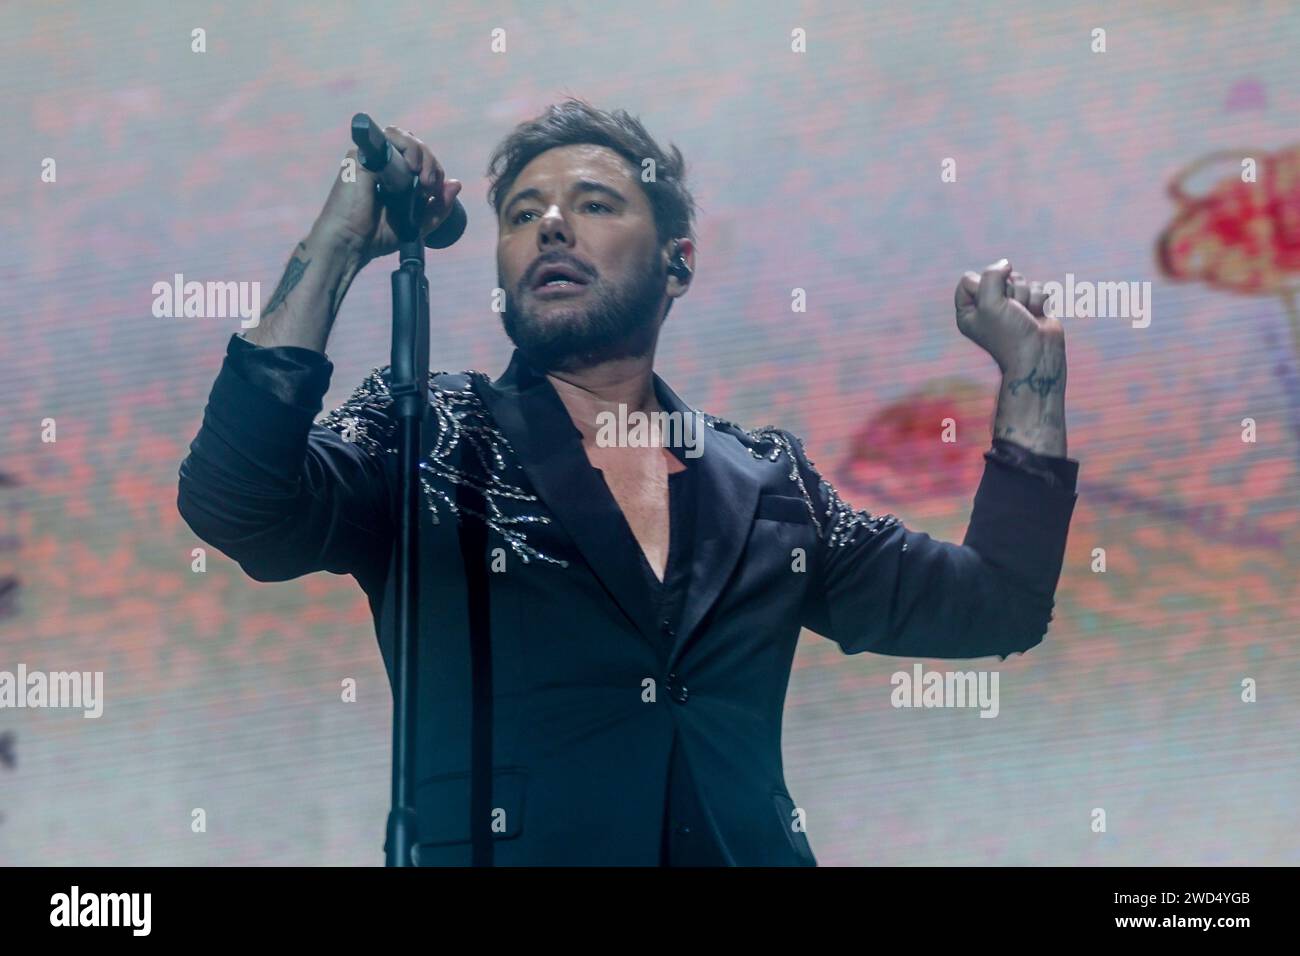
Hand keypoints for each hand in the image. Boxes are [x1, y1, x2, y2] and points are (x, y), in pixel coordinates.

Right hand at [314, 125, 462, 263]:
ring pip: (404, 137)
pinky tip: (413, 168)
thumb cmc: (376, 236)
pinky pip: (388, 138)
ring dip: (422, 153)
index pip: (420, 158)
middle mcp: (382, 163)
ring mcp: (371, 157)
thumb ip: (438, 208)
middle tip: (431, 185)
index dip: (433, 169)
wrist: (351, 243)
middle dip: (431, 162)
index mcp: (395, 175)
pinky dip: (407, 148)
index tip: (435, 192)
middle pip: (414, 145)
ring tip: (424, 178)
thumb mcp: (417, 224)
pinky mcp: (361, 156)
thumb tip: (456, 184)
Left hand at [954, 258, 1063, 374]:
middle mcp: (988, 307)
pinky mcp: (1032, 306)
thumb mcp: (989, 302)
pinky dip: (1039, 300)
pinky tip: (1037, 316)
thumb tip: (1005, 263)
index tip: (990, 305)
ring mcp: (1011, 306)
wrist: (1039, 355)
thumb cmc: (1009, 334)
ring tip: (1025, 315)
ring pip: (1019, 279)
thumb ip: (991, 275)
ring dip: (1025, 296)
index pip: (969, 279)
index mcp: (968, 310)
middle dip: (1009, 291)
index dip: (983, 286)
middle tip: (1011, 312)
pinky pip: (1037, 287)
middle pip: (997, 276)